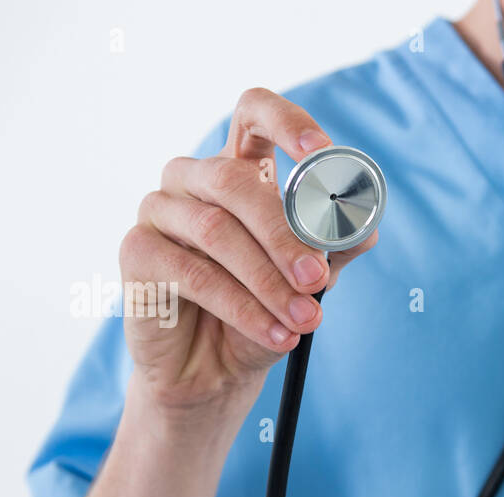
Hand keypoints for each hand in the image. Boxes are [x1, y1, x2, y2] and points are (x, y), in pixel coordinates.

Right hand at [118, 88, 377, 421]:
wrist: (215, 373)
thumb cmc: (261, 314)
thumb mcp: (308, 282)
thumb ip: (333, 250)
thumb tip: (367, 228)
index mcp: (241, 170)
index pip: (256, 115)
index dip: (287, 123)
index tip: (322, 152)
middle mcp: (194, 179)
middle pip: (236, 181)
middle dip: (285, 235)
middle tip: (318, 280)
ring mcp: (159, 210)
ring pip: (215, 231)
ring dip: (268, 282)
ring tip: (305, 320)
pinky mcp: (136, 252)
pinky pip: (192, 274)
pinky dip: (241, 308)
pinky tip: (274, 335)